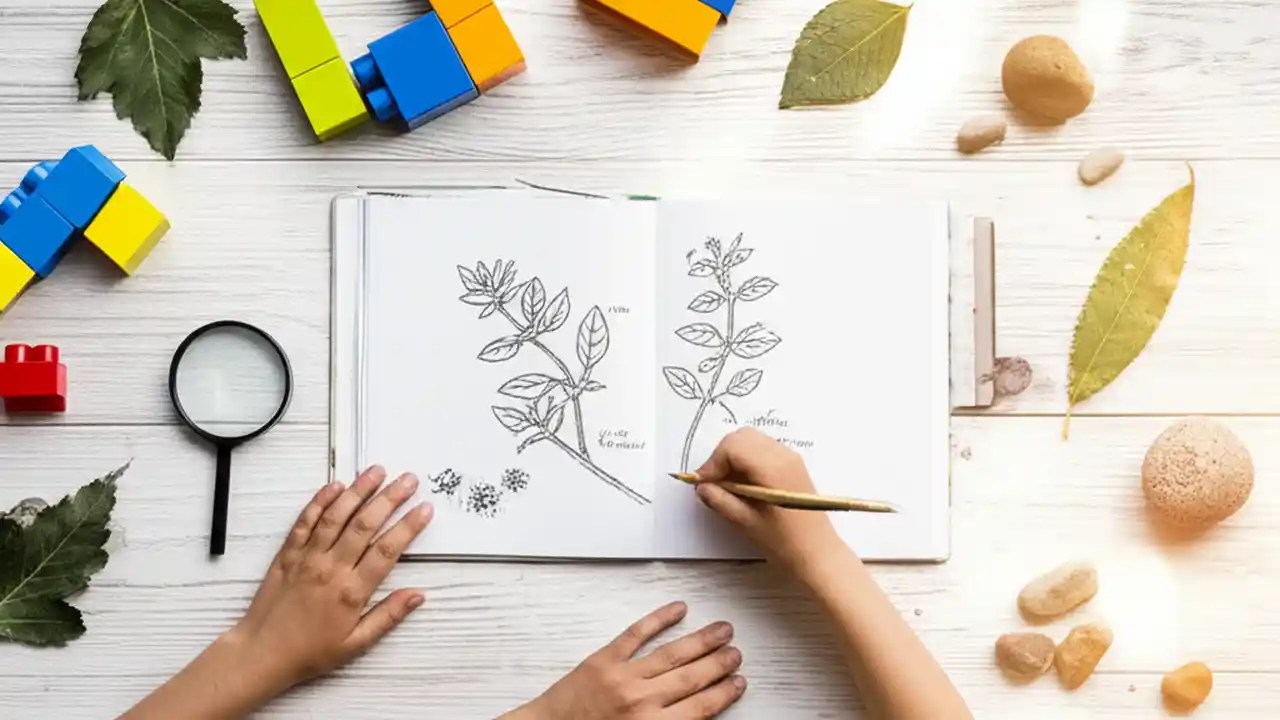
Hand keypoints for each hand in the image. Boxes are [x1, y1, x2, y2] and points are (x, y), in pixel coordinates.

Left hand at [226, 465, 433, 690]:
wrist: (261, 653)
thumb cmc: (309, 652)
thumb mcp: (356, 644)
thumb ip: (389, 616)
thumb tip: (418, 595)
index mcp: (351, 592)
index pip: (387, 550)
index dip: (409, 527)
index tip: (425, 509)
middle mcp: (330, 568)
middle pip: (365, 524)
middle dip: (390, 498)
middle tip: (408, 480)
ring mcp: (307, 557)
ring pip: (336, 516)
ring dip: (358, 491)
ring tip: (376, 471)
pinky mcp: (288, 554)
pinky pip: (305, 521)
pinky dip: (320, 501)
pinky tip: (335, 486)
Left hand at [507, 602, 745, 719]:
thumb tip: (698, 714)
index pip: (701, 707)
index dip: (724, 693)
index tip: (739, 681)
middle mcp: (643, 701)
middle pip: (693, 678)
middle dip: (719, 664)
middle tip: (737, 652)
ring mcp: (624, 676)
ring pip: (673, 654)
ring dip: (701, 641)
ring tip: (722, 630)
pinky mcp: (604, 658)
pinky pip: (637, 634)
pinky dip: (659, 619)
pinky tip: (678, 609)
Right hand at [693, 428, 844, 575]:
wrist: (818, 554)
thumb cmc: (785, 543)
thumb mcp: (746, 523)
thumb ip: (721, 500)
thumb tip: (702, 487)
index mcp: (773, 469)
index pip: (732, 446)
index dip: (712, 463)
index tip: (703, 483)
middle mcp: (784, 456)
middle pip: (741, 437)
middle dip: (722, 456)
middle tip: (713, 482)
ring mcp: (791, 458)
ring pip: (752, 440)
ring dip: (734, 456)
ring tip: (727, 485)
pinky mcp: (793, 464)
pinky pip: (763, 449)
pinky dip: (747, 459)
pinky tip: (744, 484)